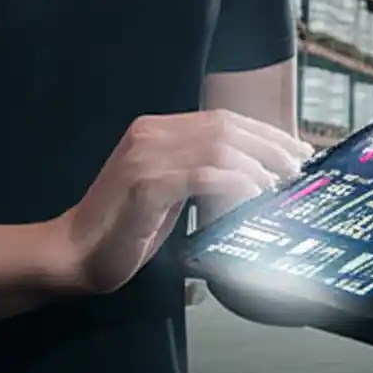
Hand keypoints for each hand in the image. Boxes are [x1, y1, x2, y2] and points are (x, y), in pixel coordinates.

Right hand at [48, 110, 311, 294]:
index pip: (224, 119)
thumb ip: (202, 170)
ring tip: (279, 184)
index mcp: (156, 129)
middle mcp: (150, 134)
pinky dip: (235, 183)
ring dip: (258, 165)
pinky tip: (254, 194)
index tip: (297, 150)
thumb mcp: (170, 188)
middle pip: (228, 128)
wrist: (74, 254)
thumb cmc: (127, 226)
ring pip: (220, 147)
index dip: (266, 133)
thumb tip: (259, 170)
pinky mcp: (145, 186)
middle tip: (298, 168)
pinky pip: (203, 176)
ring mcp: (146, 158)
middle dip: (271, 147)